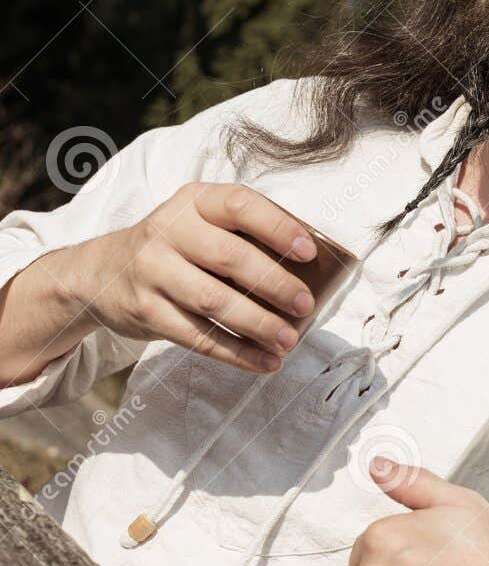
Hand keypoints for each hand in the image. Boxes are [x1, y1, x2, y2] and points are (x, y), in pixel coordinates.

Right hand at [66, 182, 319, 373]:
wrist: (101, 273)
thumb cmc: (174, 246)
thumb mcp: (199, 222)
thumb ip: (244, 234)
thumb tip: (311, 266)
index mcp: (193, 202)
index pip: (239, 205)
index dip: (277, 227)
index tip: (308, 252)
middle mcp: (168, 231)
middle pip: (229, 257)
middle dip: (274, 284)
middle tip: (307, 306)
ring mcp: (153, 272)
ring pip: (213, 302)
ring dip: (258, 324)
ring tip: (289, 340)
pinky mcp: (147, 312)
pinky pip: (198, 338)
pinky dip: (237, 353)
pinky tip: (266, 363)